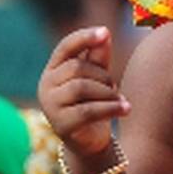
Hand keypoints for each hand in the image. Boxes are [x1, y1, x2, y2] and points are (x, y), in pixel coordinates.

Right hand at [38, 26, 130, 156]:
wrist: (90, 142)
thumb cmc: (93, 103)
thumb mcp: (97, 77)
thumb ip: (98, 56)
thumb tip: (105, 32)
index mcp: (53, 70)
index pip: (65, 47)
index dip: (84, 37)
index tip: (105, 32)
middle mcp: (46, 85)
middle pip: (77, 68)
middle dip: (102, 75)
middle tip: (114, 86)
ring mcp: (50, 106)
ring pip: (81, 87)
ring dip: (107, 92)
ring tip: (120, 100)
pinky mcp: (61, 125)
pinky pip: (88, 110)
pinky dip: (110, 108)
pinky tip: (126, 108)